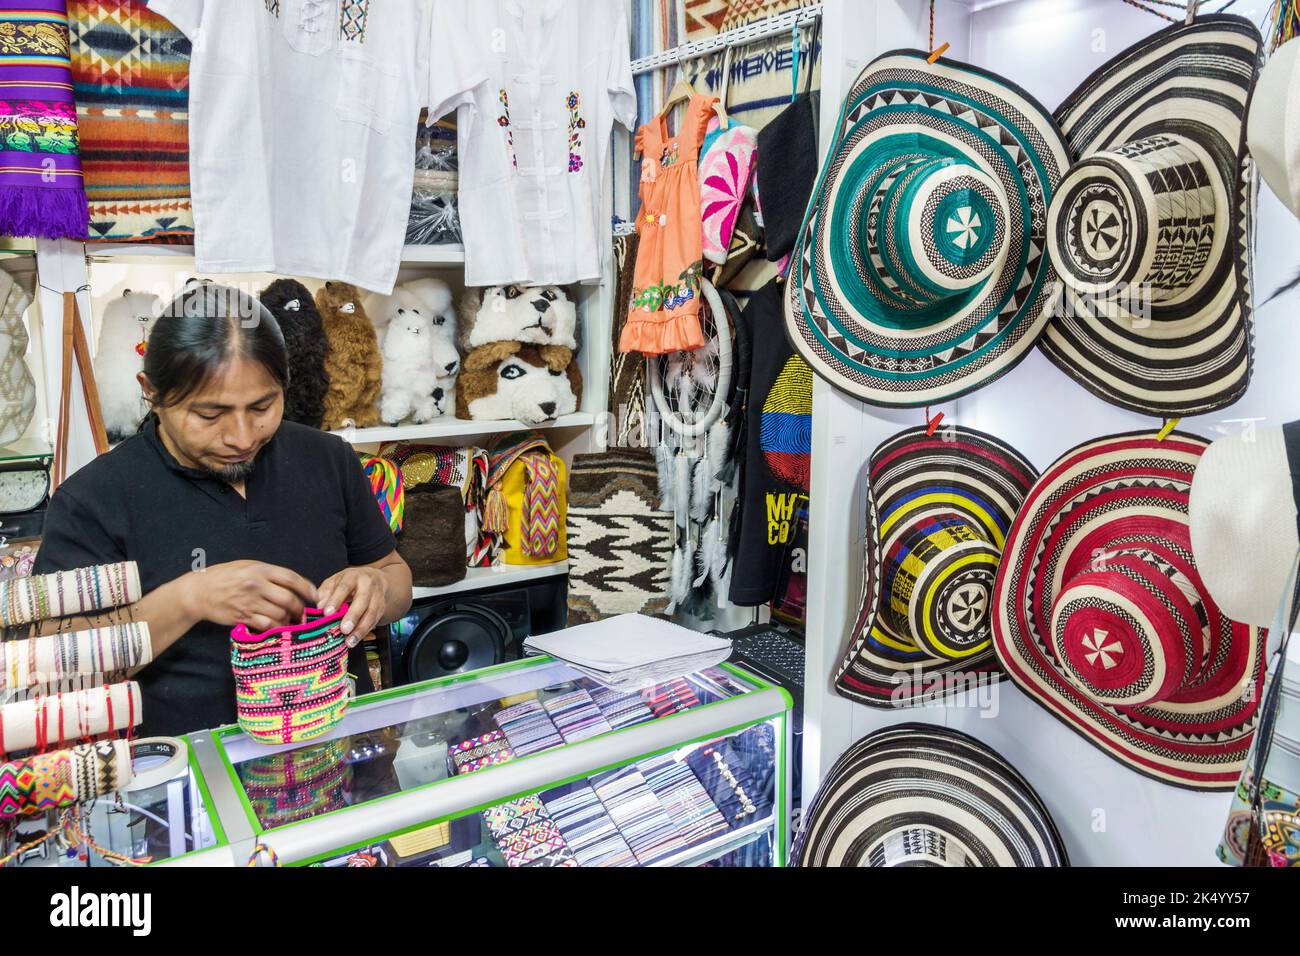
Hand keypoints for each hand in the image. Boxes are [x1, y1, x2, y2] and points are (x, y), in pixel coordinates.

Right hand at [183, 561, 316, 632]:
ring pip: (280, 615)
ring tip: (291, 622)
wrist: (198, 592)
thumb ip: (269, 573)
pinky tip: (277, 628)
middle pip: (289, 599)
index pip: (291, 578)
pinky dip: (275, 628)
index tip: (315, 596)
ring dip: (289, 621)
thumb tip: (293, 583)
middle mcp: (256, 585)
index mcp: (260, 569)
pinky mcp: (242, 617)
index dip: (307, 588)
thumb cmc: (224, 576)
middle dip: (300, 609)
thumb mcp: (247, 566)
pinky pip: (266, 625)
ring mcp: (249, 602)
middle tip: (303, 614)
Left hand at [317, 567, 389, 647]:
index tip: (327, 612)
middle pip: (362, 600)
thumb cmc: (351, 582)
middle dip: (353, 616)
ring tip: (350, 641)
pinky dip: (365, 632)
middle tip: (344, 629)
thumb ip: (326, 592)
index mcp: (353, 576)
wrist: (376, 579)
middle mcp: (368, 585)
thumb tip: (319, 605)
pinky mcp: (382, 608)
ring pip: (371, 613)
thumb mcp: (336, 581)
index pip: (344, 587)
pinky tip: (356, 639)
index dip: (336, 600)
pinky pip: (375, 621)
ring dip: (361, 629)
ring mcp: (377, 597)